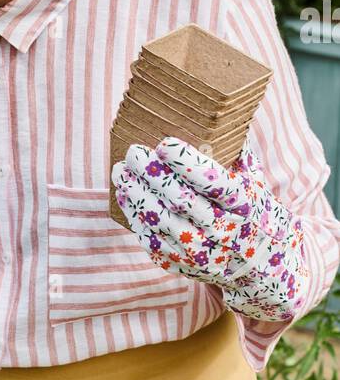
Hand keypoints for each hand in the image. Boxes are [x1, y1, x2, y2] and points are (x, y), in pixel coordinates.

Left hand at [111, 135, 308, 321]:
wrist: (259, 264)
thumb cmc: (250, 209)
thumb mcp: (254, 181)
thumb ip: (237, 151)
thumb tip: (217, 115)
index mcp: (243, 205)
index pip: (213, 182)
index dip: (186, 164)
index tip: (163, 144)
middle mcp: (223, 230)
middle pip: (181, 200)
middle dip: (152, 174)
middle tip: (133, 152)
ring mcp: (201, 251)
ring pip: (161, 221)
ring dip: (137, 193)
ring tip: (121, 171)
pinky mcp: (182, 265)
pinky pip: (152, 240)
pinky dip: (135, 216)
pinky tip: (126, 195)